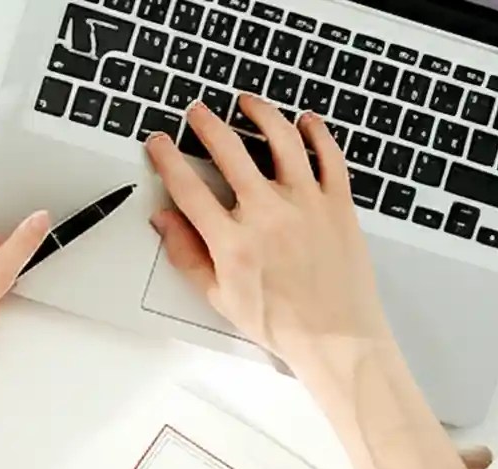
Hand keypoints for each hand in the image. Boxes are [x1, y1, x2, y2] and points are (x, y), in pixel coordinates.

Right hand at [145, 96, 392, 373]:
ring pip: (281, 141)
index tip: (160, 143)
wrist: (336, 336)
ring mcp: (306, 204)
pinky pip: (329, 156)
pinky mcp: (338, 204)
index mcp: (232, 241)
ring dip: (261, 114)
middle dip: (207, 125)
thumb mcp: (218, 297)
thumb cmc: (280, 323)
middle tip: (198, 112)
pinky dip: (317, 133)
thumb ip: (186, 255)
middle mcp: (267, 214)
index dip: (168, 159)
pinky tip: (305, 121)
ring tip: (247, 102)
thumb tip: (164, 221)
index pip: (189, 187)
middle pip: (229, 152)